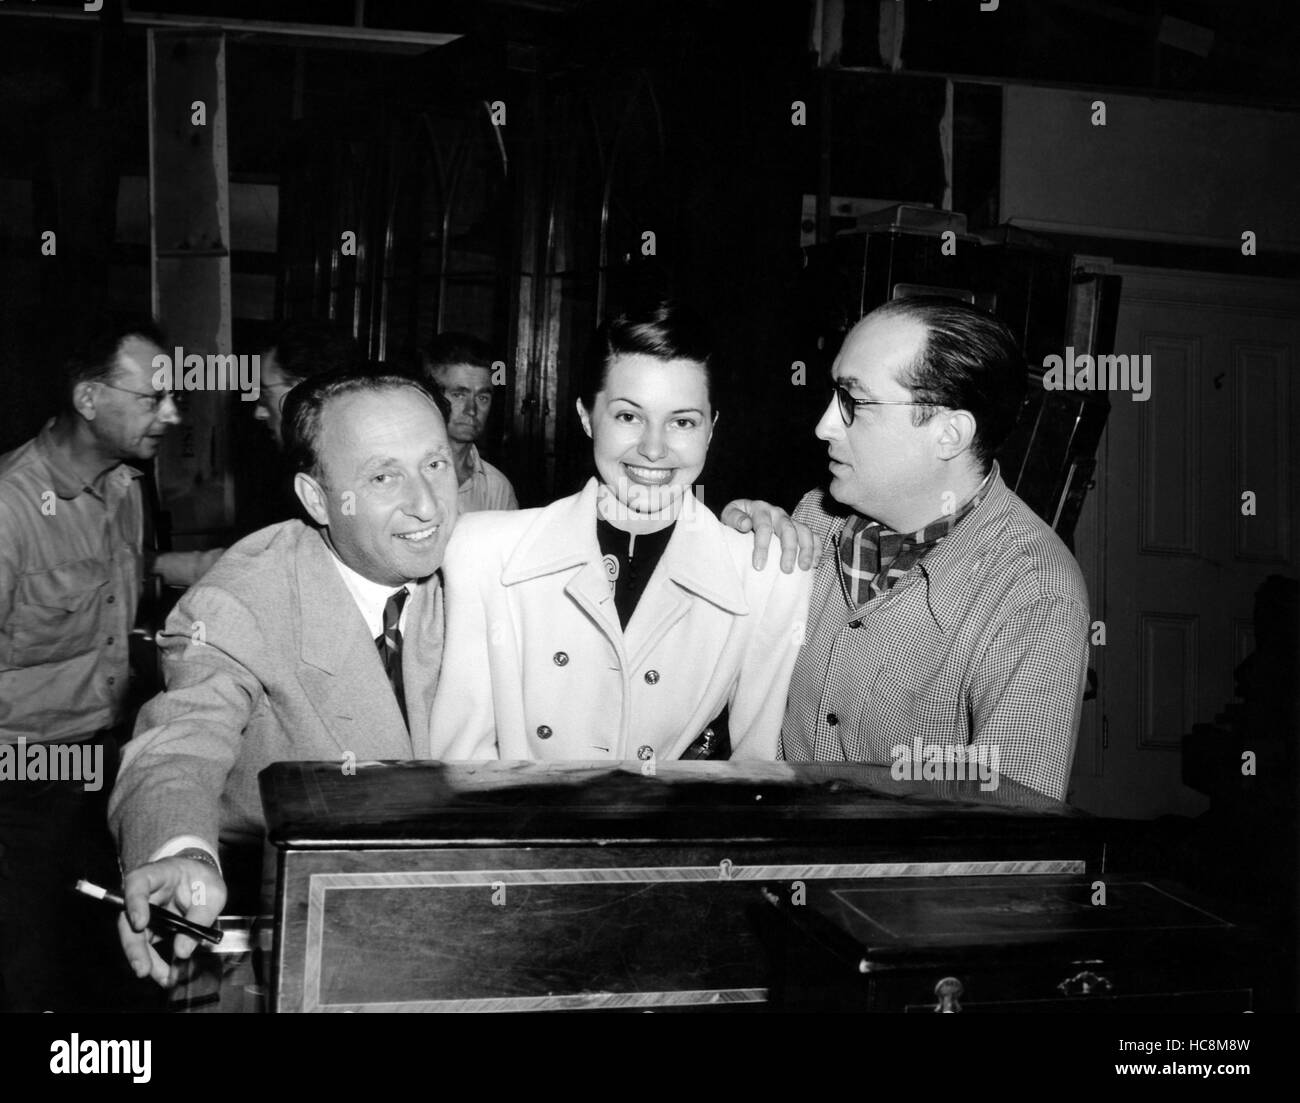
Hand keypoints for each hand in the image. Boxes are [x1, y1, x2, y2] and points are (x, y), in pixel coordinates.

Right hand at [118, 857, 226, 986]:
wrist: (199, 879)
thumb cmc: (203, 880)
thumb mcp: (213, 893)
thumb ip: (201, 917)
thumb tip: (182, 951)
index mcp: (157, 874)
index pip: (138, 883)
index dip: (135, 903)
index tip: (140, 924)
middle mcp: (142, 894)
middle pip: (128, 918)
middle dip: (134, 946)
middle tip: (143, 969)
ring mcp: (142, 913)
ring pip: (135, 938)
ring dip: (145, 960)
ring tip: (163, 977)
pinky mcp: (147, 929)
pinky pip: (146, 947)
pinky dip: (155, 962)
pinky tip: (166, 975)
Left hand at [720, 499, 817, 572]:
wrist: (744, 515)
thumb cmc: (736, 519)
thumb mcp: (729, 515)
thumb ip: (734, 518)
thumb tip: (745, 525)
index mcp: (760, 509)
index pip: (763, 526)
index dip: (762, 546)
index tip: (759, 566)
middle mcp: (777, 513)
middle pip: (787, 529)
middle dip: (788, 550)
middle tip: (786, 570)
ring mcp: (790, 520)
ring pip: (803, 531)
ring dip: (806, 549)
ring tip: (804, 568)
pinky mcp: (798, 528)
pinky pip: (812, 535)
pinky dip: (816, 548)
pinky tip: (815, 563)